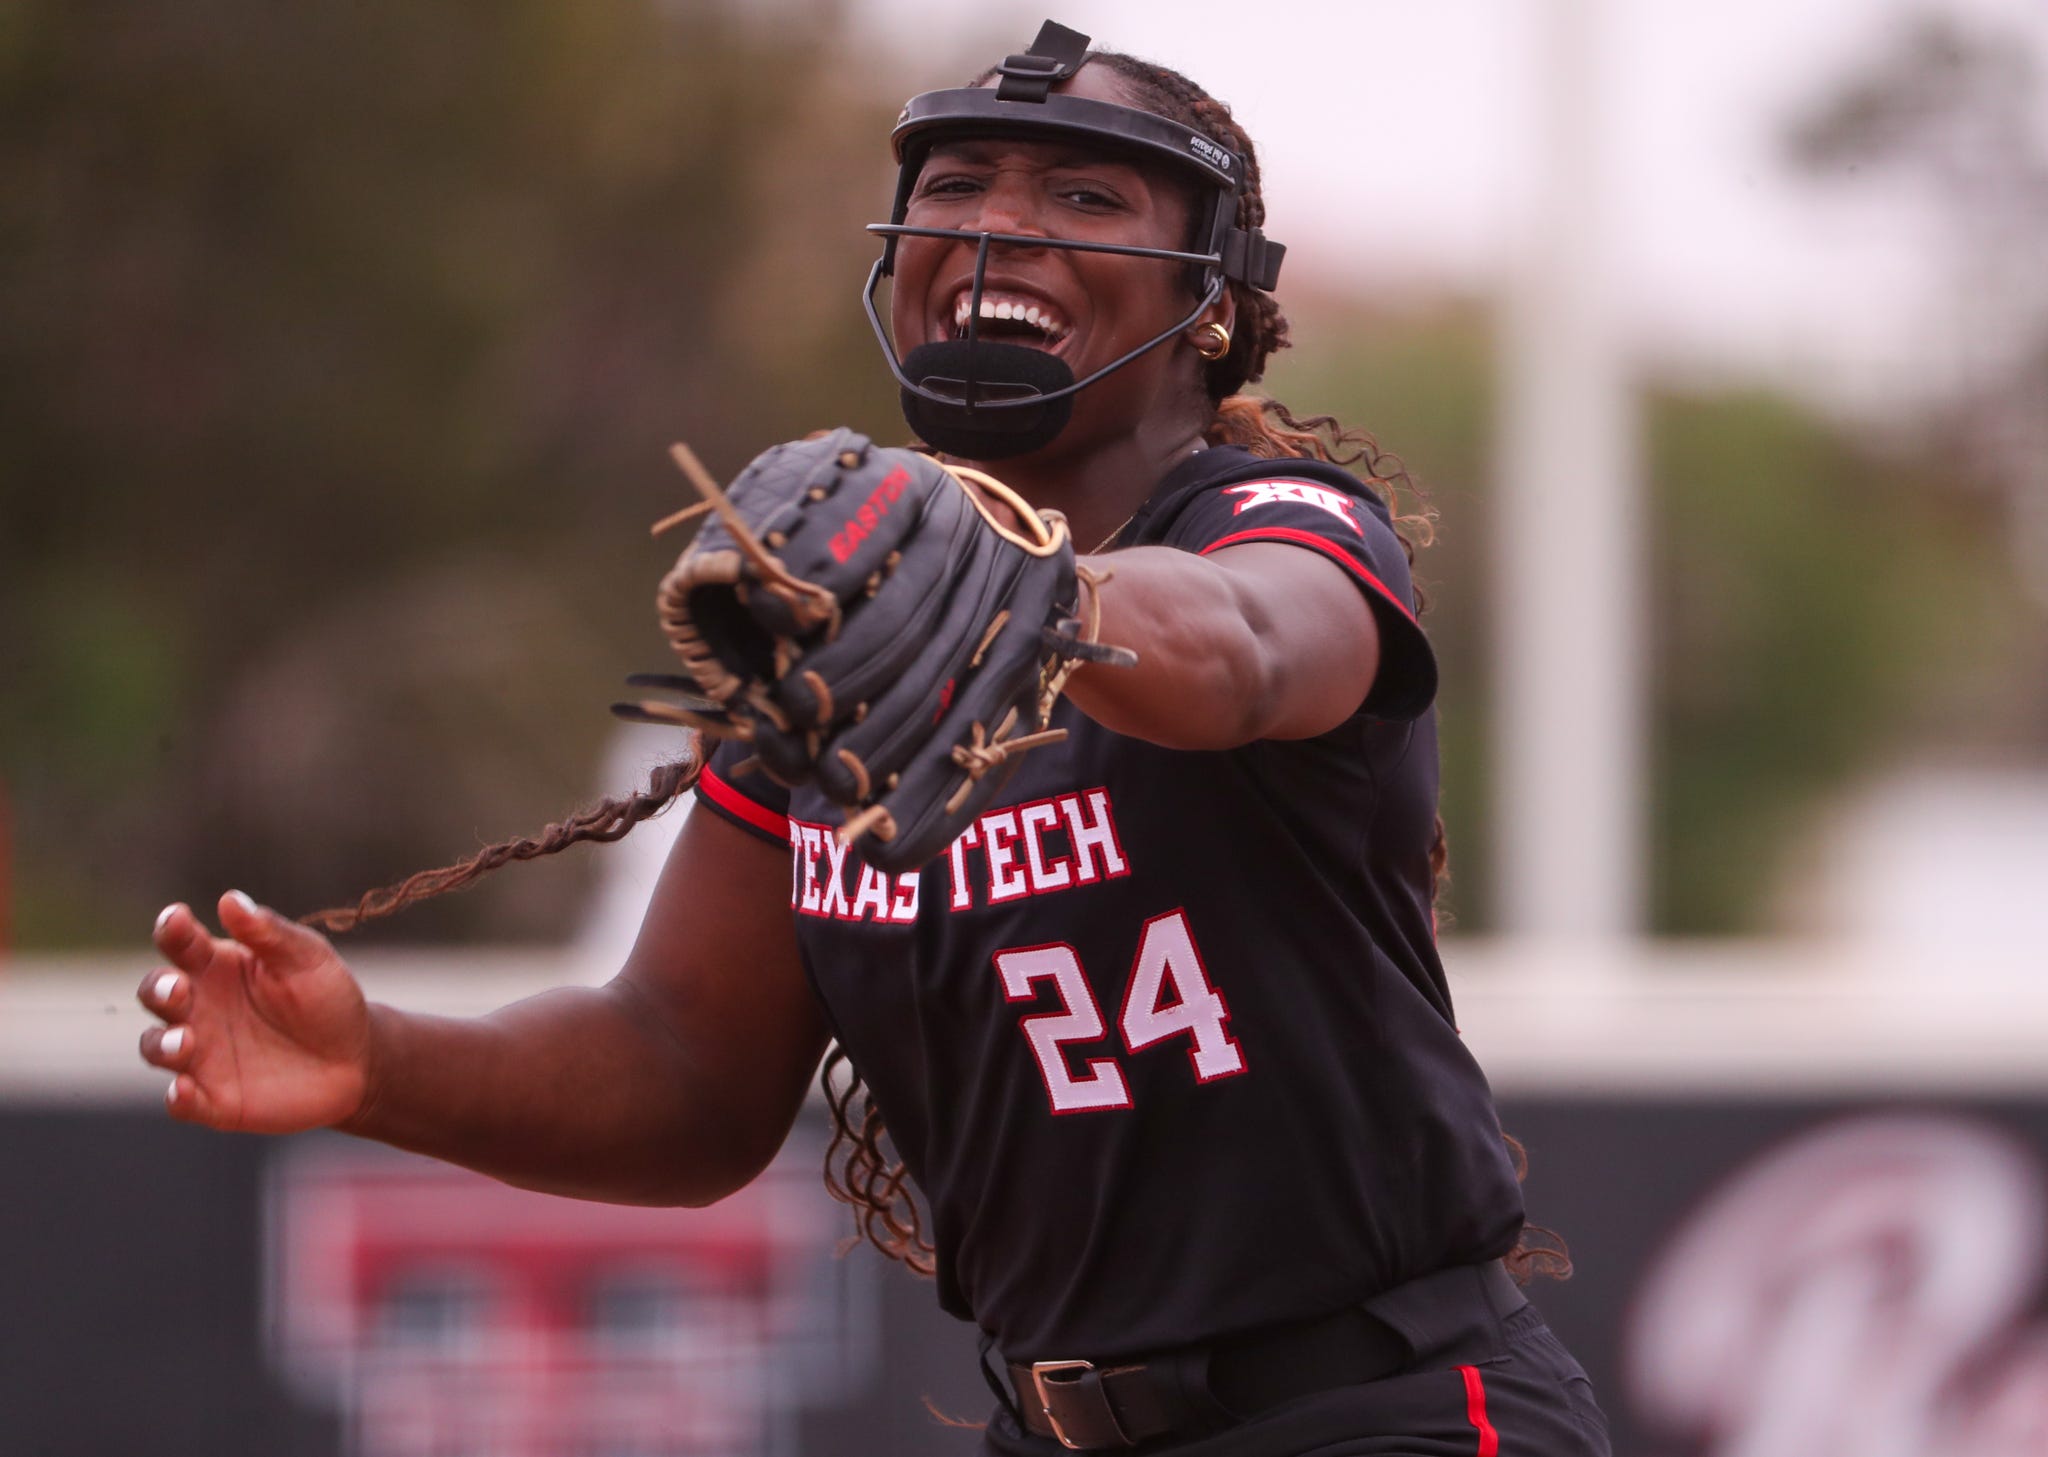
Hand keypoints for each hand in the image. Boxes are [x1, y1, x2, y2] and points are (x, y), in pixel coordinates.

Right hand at [137, 891, 374, 1132]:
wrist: (356, 1060)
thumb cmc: (326, 998)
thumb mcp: (308, 959)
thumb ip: (269, 933)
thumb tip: (230, 900)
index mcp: (216, 965)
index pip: (180, 943)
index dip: (170, 929)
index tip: (174, 919)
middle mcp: (198, 1007)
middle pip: (156, 993)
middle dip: (158, 989)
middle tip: (178, 987)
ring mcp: (201, 1054)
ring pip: (156, 1046)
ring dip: (162, 1043)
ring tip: (185, 1041)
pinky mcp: (213, 1099)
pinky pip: (182, 1101)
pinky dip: (177, 1097)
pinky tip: (183, 1091)